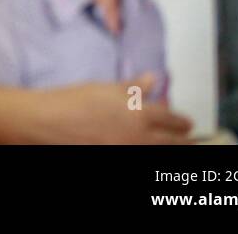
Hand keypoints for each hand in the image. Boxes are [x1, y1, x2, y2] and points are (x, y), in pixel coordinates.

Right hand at [23, 72, 194, 143]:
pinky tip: (144, 147)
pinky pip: (142, 157)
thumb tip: (154, 80)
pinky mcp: (118, 158)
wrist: (48, 123)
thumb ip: (133, 87)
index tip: (187, 124)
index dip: (183, 123)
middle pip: (175, 144)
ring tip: (172, 146)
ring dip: (168, 148)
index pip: (174, 121)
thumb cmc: (74, 101)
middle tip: (188, 140)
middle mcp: (141, 137)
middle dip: (184, 141)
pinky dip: (147, 151)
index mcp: (140, 114)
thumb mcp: (105, 89)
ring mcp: (129, 151)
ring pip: (160, 153)